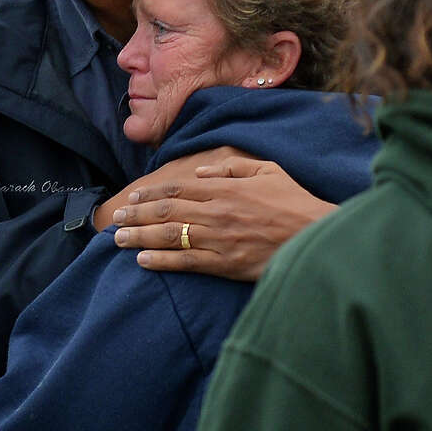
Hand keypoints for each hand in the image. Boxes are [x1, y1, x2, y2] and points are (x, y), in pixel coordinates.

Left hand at [110, 151, 335, 280]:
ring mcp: (219, 239)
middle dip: (137, 215)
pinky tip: (142, 261)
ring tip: (118, 239)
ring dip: (140, 237)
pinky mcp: (225, 264)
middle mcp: (216, 211)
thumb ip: (232, 166)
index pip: (179, 188)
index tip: (133, 198)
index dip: (152, 193)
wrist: (316, 234)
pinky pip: (187, 262)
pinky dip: (162, 261)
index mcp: (225, 187)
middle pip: (167, 211)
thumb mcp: (267, 170)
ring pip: (170, 235)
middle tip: (116, 219)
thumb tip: (202, 170)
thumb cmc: (294, 201)